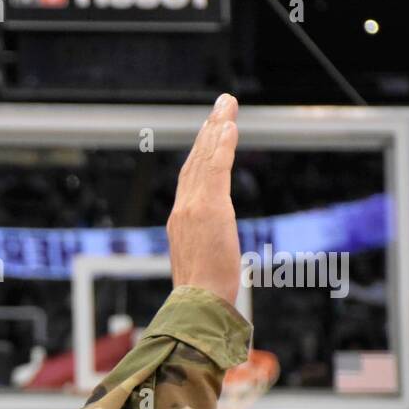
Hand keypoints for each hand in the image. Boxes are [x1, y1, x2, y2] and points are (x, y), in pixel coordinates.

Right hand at [168, 93, 241, 306]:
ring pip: (205, 159)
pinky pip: (216, 168)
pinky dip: (222, 145)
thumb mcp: (200, 265)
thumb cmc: (203, 294)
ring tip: (226, 106)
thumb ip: (205, 249)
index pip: (190, 179)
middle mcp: (182, 209)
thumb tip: (213, 256)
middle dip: (208, 131)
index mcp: (180, 222)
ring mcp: (193, 207)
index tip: (211, 133)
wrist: (198, 303)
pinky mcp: (209, 207)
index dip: (201, 153)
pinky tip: (229, 126)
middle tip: (220, 106)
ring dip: (216, 129)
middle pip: (195, 162)